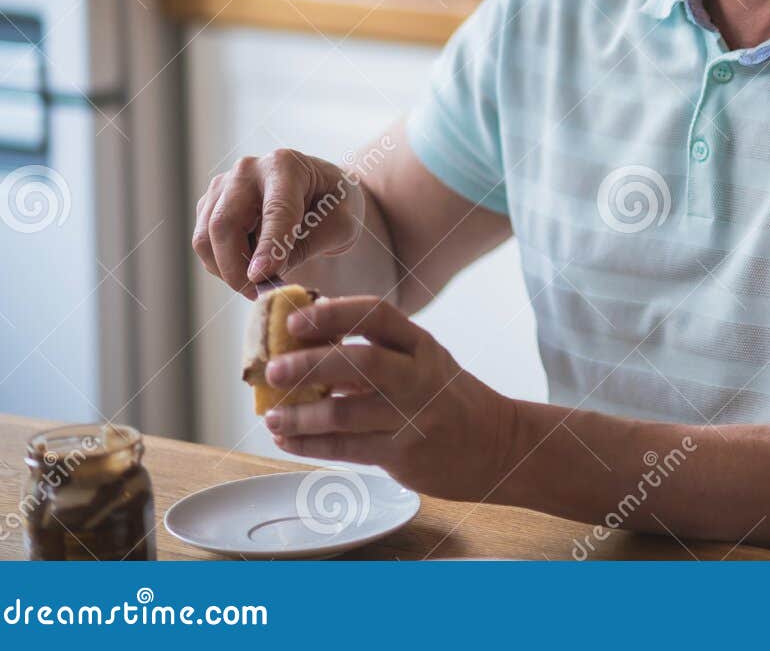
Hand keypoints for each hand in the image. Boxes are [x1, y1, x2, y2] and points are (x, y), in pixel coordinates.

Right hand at [191, 148, 366, 296]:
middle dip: (236, 267)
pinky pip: (203, 243)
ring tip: (256, 285)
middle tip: (258, 293)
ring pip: (206, 237)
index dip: (268, 246)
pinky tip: (247, 270)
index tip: (262, 277)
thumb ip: (307, 245)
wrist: (321, 192)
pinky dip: (220, 265)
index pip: (275, 210)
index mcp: (286, 165)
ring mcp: (223, 185)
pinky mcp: (210, 203)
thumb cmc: (335, 207)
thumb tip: (262, 274)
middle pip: (225, 223)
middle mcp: (248, 169)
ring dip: (227, 270)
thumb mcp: (340, 225)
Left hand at [261, 295, 519, 501]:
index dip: (333, 313)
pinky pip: (346, 449)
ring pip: (344, 413)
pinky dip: (309, 444)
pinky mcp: (405, 455)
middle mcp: (420, 377)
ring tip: (272, 416)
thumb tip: (304, 344)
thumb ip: (375, 353)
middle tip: (272, 370)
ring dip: (299, 415)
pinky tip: (287, 439)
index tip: (295, 320)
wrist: (497, 445)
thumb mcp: (423, 363)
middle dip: (308, 364)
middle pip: (359, 362)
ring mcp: (414, 417)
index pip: (377, 314)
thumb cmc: (447, 398)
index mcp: (421, 345)